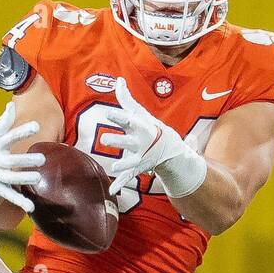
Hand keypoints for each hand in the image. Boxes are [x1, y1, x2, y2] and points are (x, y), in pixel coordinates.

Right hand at [0, 102, 43, 211]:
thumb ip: (3, 121)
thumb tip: (10, 105)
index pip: (10, 136)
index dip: (22, 131)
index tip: (37, 126)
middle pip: (12, 160)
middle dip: (26, 160)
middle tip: (42, 159)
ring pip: (11, 178)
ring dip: (24, 178)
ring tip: (38, 178)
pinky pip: (9, 195)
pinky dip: (19, 202)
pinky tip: (31, 208)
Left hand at [102, 78, 204, 197]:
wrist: (169, 147)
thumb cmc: (150, 127)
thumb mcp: (140, 113)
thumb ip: (126, 99)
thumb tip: (118, 80)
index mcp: (139, 127)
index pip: (127, 120)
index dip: (118, 117)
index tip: (108, 114)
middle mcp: (140, 142)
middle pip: (127, 142)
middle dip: (117, 142)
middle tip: (104, 140)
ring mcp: (139, 156)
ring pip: (130, 161)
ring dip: (123, 165)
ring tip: (114, 167)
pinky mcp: (137, 167)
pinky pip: (128, 177)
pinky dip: (121, 184)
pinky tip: (111, 192)